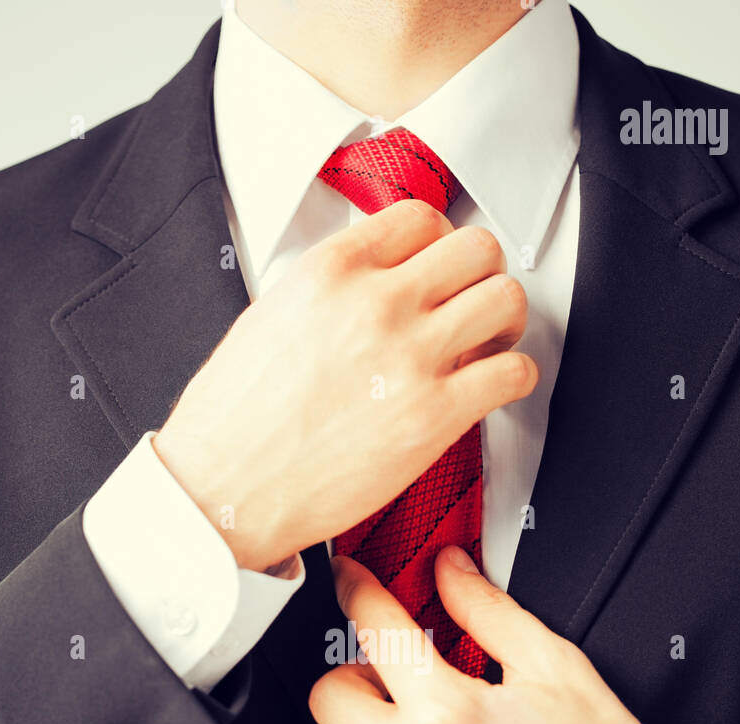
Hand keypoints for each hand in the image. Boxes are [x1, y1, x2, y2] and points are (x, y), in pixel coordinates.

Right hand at [153, 201, 536, 571]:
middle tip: (473, 303)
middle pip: (475, 249)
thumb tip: (366, 291)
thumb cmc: (233, 422)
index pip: (419, 218)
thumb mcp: (269, 319)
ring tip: (488, 345)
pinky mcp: (434, 415)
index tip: (440, 269)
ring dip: (505, 322)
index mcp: (331, 272)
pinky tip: (492, 389)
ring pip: (504, 300)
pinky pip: (513, 372)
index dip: (440, 243)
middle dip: (482, 275)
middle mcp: (376, 303)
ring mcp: (410, 357)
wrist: (224, 490)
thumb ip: (327, 293)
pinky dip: (514, 377)